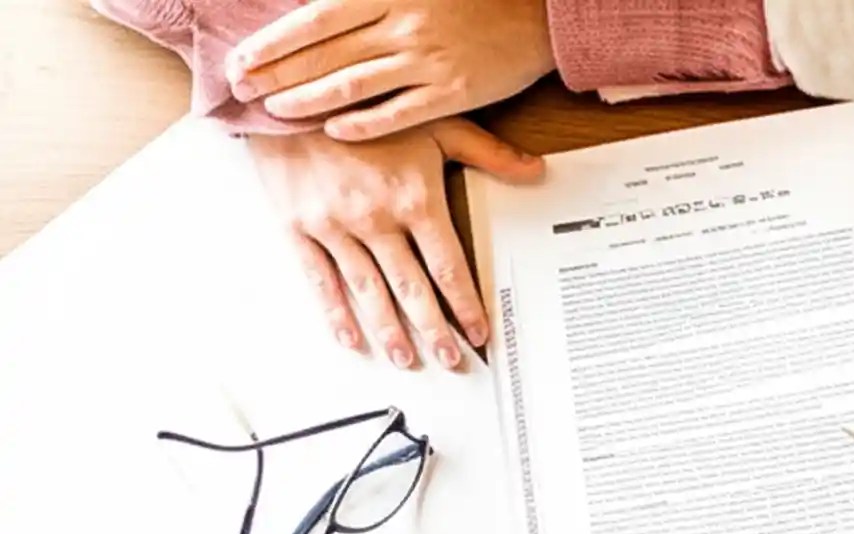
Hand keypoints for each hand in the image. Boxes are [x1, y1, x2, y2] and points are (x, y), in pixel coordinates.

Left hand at [226, 0, 554, 141]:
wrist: (540, 13)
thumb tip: (314, 1)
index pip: (314, 19)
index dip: (273, 42)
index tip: (242, 58)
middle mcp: (404, 25)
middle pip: (325, 55)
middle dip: (278, 74)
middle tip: (243, 90)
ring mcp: (428, 61)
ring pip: (353, 85)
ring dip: (309, 100)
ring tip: (275, 110)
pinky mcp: (453, 93)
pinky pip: (399, 114)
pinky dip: (364, 123)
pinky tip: (336, 130)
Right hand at [247, 119, 542, 369]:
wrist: (292, 93)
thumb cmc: (365, 106)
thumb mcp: (436, 122)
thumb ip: (487, 152)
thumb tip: (534, 170)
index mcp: (415, 199)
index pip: (449, 266)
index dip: (466, 305)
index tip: (479, 332)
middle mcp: (378, 220)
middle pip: (414, 290)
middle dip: (435, 331)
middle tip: (451, 360)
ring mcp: (337, 227)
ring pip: (371, 293)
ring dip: (391, 332)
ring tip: (407, 360)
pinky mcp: (300, 228)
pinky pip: (321, 280)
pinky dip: (336, 313)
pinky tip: (351, 338)